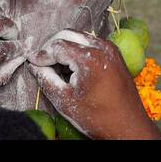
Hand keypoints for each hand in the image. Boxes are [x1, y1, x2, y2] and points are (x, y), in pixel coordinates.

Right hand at [27, 29, 160, 138]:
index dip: (42, 54)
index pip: (58, 46)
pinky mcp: (115, 54)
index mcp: (90, 58)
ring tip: (56, 66)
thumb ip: (46, 79)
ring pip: (79, 36)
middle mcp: (102, 47)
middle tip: (42, 62)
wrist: (129, 127)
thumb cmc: (97, 117)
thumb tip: (34, 65)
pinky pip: (91, 43)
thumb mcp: (65, 101)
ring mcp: (110, 49)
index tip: (32, 62)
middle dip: (52, 46)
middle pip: (68, 34)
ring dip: (65, 47)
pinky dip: (78, 50)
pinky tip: (71, 67)